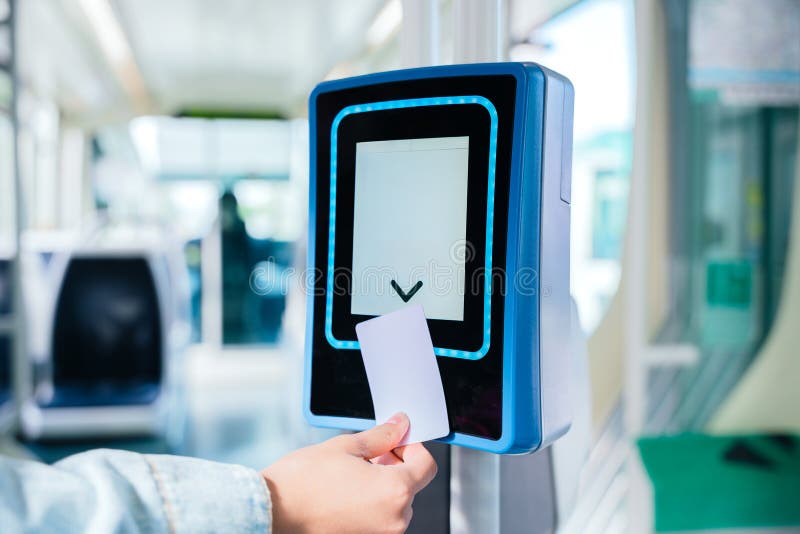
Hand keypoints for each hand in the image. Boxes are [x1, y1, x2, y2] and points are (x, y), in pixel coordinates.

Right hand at [261, 413, 436, 533]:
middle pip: (412, 486)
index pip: (427, 466)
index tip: (397, 441)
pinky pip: (380, 520)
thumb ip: (382, 436)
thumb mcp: (346, 447)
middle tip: (371, 454)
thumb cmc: (302, 483)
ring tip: (352, 475)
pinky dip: (371, 505)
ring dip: (382, 486)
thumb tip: (400, 426)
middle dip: (396, 466)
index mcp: (395, 491)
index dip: (413, 448)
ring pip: (396, 504)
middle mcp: (394, 520)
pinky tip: (347, 493)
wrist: (272, 513)